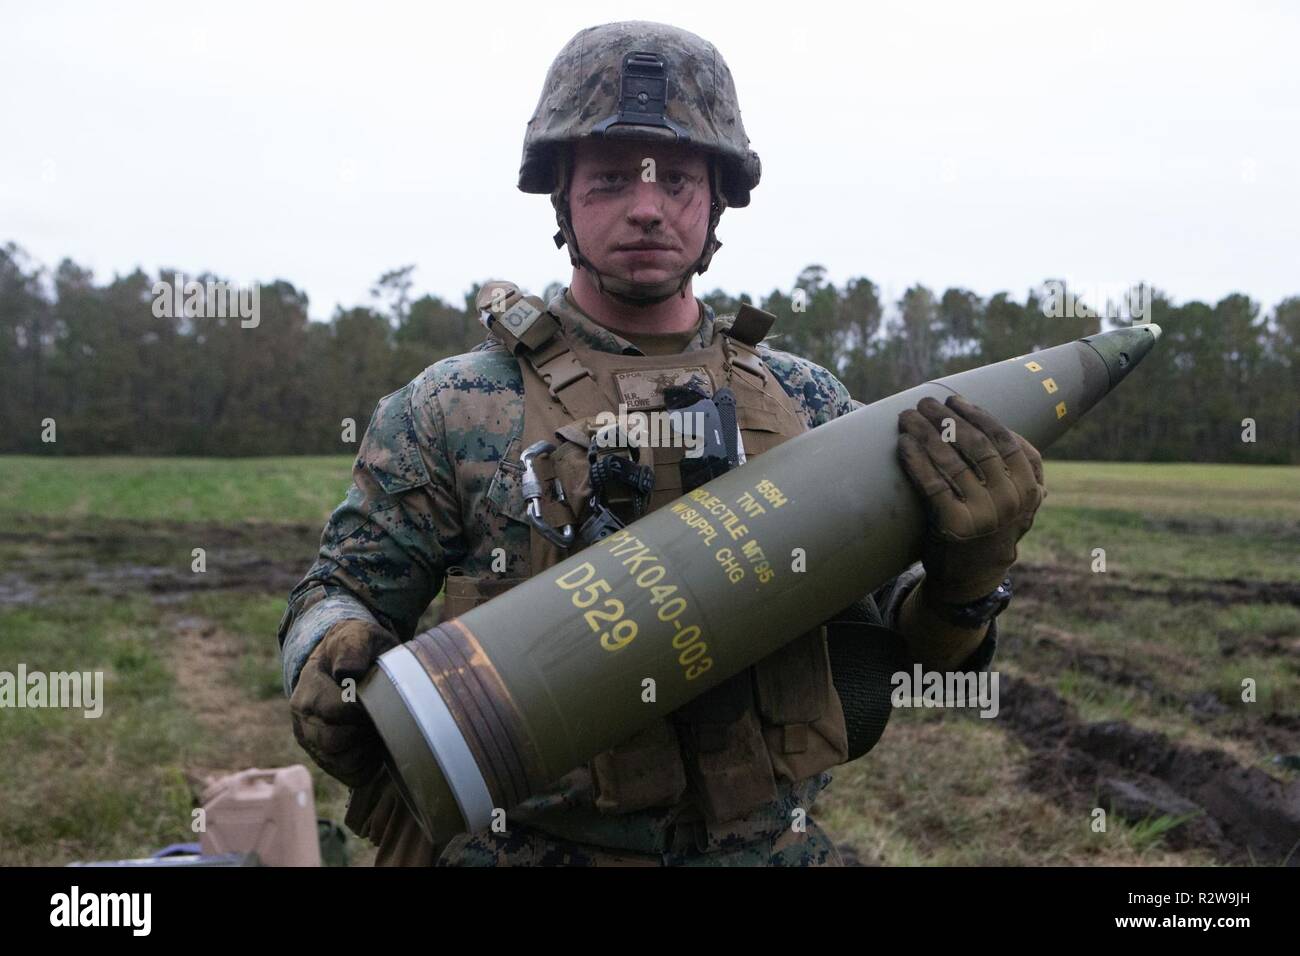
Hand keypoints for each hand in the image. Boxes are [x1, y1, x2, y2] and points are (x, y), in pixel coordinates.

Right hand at [290, 620, 397, 786]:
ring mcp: (309, 737)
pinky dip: (366, 763)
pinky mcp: (323, 756)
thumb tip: (346, 672)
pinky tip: (372, 741)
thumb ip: (353, 649)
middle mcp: (302, 714)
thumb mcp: (360, 636)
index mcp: (309, 685)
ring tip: (374, 726)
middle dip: (363, 731)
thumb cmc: (359, 649)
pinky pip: (348, 773)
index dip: (363, 709)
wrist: (350, 661)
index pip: (336, 711)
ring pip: (340, 762)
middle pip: (334, 741)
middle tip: (381, 715)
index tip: (380, 698)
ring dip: (365, 749)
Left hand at [897, 394, 1045, 603]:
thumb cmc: (990, 522)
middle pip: (976, 446)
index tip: (955, 400)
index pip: (1004, 439)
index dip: (978, 415)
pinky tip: (902, 444)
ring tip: (907, 417)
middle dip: (947, 419)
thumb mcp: (1017, 496)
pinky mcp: (955, 525)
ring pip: (951, 461)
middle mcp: (1011, 499)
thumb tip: (988, 417)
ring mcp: (984, 513)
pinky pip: (931, 483)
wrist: (974, 573)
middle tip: (924, 403)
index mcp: (1030, 486)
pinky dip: (915, 460)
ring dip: (925, 433)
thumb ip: (1015, 464)